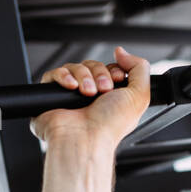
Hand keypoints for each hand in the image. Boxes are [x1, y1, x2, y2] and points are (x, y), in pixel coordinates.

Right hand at [30, 45, 150, 146]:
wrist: (86, 139)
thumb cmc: (109, 127)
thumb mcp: (140, 95)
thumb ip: (140, 68)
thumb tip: (122, 52)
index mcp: (110, 98)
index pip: (108, 69)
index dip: (113, 70)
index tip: (117, 79)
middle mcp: (90, 97)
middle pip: (91, 65)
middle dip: (99, 73)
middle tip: (103, 90)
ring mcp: (70, 96)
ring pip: (74, 67)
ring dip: (83, 77)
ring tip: (88, 93)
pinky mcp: (50, 96)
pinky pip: (54, 73)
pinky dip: (64, 76)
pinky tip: (71, 87)